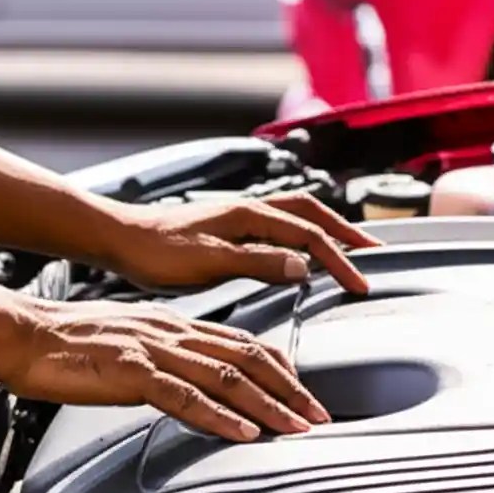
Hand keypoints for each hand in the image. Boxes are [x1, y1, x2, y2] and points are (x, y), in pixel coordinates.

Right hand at [0, 297, 330, 441]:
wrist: (24, 334)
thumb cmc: (64, 341)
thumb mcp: (125, 340)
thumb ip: (159, 356)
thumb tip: (182, 378)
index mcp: (169, 324)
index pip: (237, 341)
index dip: (277, 366)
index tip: (300, 390)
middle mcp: (169, 332)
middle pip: (244, 357)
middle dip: (288, 388)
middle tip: (316, 414)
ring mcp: (152, 350)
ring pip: (224, 377)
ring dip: (267, 404)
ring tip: (294, 426)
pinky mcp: (131, 372)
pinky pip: (184, 396)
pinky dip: (219, 416)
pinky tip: (242, 432)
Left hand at [106, 192, 382, 293]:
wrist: (119, 239)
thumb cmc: (154, 251)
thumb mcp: (207, 262)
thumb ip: (256, 262)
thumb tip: (304, 264)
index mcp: (248, 215)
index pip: (310, 234)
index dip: (340, 258)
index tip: (360, 283)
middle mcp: (248, 209)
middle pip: (312, 213)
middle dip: (346, 232)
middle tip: (375, 252)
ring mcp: (238, 216)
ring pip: (296, 215)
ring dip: (326, 229)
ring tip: (349, 247)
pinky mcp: (227, 227)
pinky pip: (278, 225)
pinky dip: (301, 234)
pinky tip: (299, 250)